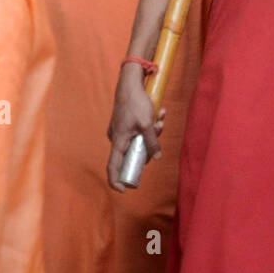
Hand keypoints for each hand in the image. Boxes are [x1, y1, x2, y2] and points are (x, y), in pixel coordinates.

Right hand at [106, 67, 164, 191]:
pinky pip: (139, 130)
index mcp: (118, 141)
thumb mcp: (147, 124)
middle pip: (134, 152)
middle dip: (150, 145)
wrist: (129, 83)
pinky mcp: (125, 123)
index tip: (124, 189)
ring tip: (161, 117)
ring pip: (139, 139)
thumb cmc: (135, 103)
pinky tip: (159, 112)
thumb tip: (157, 157)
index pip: (113, 167)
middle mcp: (117, 138)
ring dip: (153, 131)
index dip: (116, 181)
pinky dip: (150, 124)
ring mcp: (121, 130)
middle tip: (159, 128)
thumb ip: (152, 142)